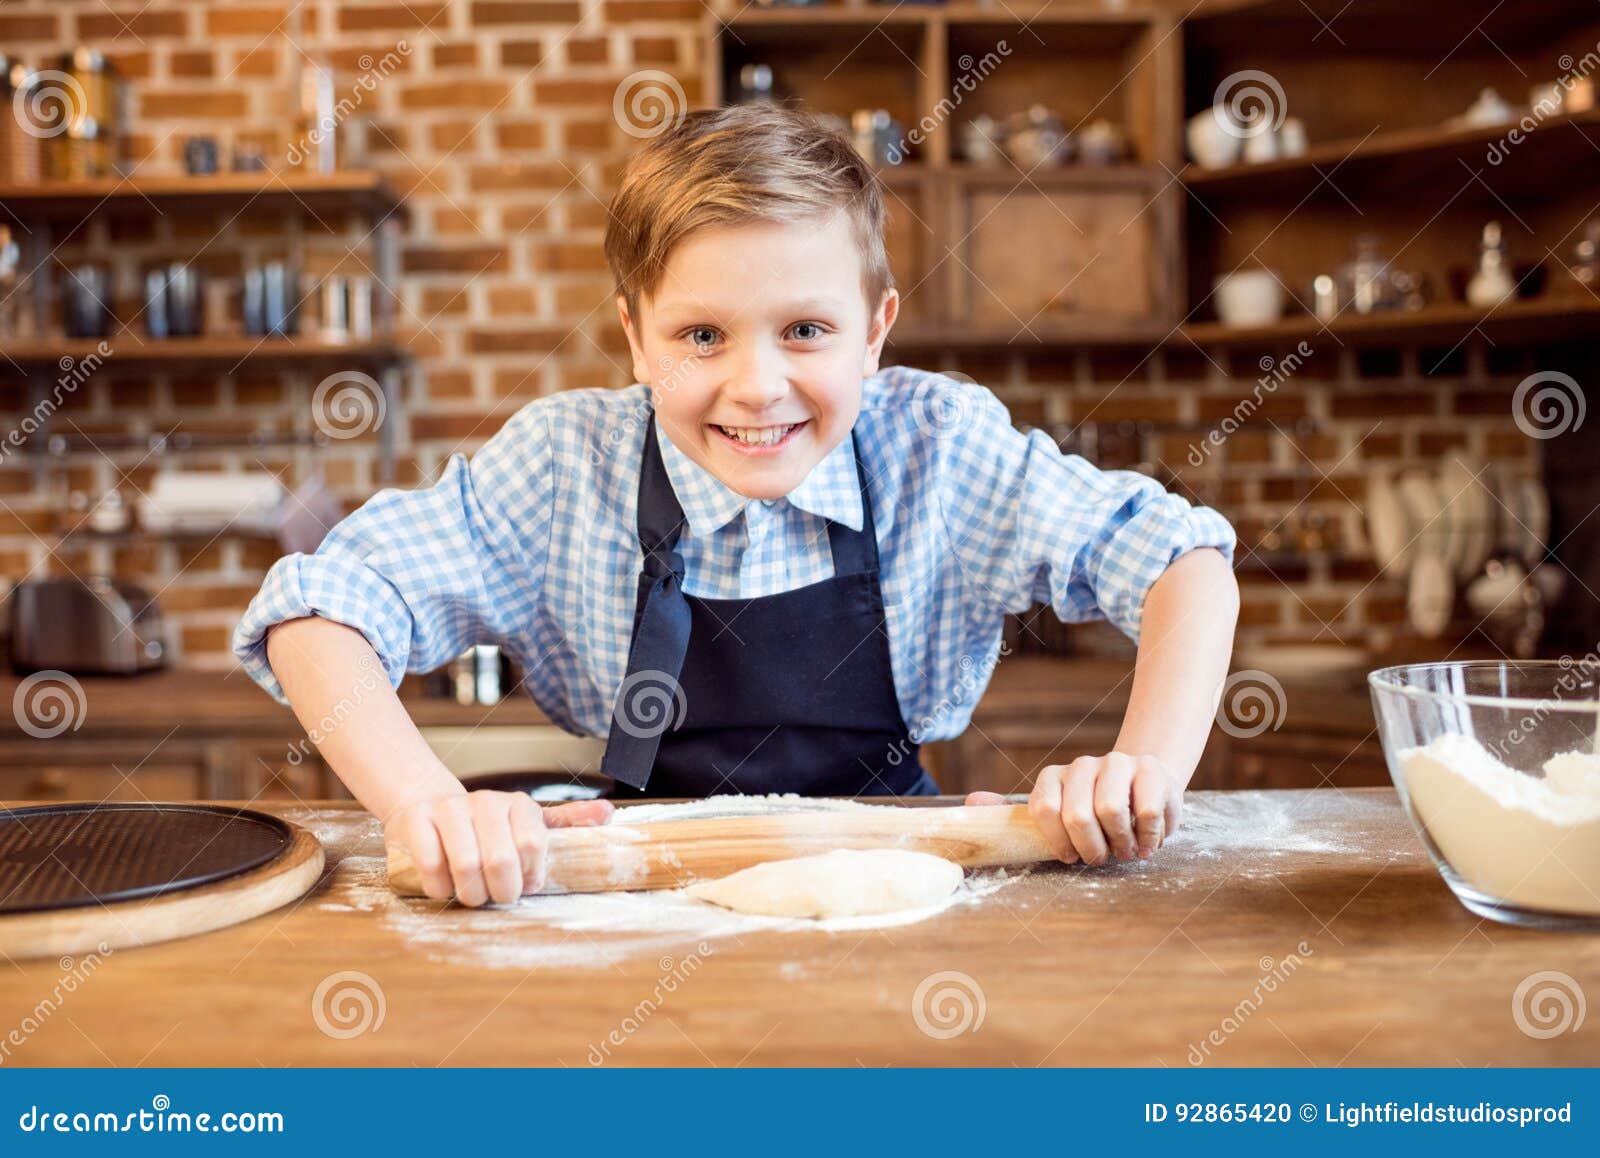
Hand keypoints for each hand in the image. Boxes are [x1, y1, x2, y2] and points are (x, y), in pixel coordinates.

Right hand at [386, 791, 613, 906]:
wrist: (427, 807)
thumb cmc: (486, 827)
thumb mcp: (529, 823)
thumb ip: (567, 821)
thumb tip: (608, 812)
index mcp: (519, 804)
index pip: (533, 846)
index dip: (529, 876)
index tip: (525, 886)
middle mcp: (486, 801)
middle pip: (499, 860)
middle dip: (500, 891)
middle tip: (497, 897)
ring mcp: (450, 809)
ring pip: (465, 865)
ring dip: (469, 894)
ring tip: (471, 895)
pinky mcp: (417, 821)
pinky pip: (431, 866)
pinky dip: (439, 888)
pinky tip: (444, 887)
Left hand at [965, 752, 1181, 864]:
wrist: (1143, 786)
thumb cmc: (1093, 810)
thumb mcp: (1054, 815)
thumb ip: (1013, 814)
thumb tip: (969, 803)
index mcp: (1054, 777)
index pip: (1043, 809)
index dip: (1058, 843)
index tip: (1071, 857)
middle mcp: (1083, 765)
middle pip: (1078, 815)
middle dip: (1092, 849)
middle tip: (1103, 858)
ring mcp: (1117, 763)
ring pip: (1111, 812)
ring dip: (1121, 844)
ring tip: (1126, 850)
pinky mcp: (1151, 770)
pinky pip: (1147, 812)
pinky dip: (1148, 837)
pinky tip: (1146, 840)